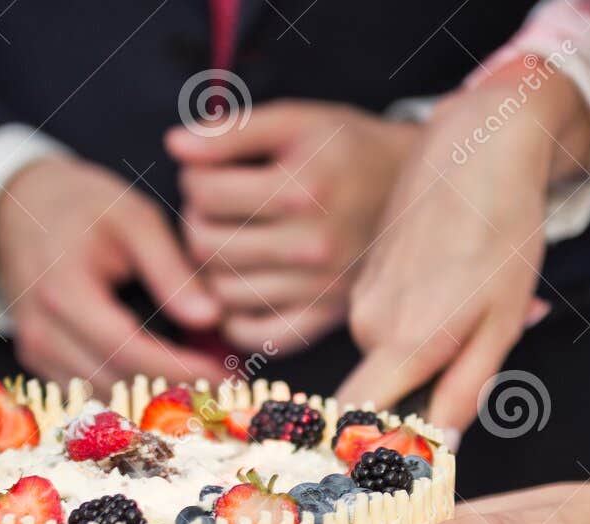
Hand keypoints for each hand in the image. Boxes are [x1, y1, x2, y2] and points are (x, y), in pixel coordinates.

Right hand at [0, 154, 224, 382]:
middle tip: (229, 385)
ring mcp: (36, 350)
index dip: (182, 370)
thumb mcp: (135, 220)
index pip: (130, 350)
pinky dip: (130, 392)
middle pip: (118, 381)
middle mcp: (43, 330)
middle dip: (177, 389)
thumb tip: (212, 319)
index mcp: (65, 290)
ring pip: (105, 395)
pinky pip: (89, 391)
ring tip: (206, 384)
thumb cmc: (85, 209)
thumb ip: (172, 270)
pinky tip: (169, 381)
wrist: (20, 209)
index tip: (228, 374)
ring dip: (155, 398)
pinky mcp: (39, 361)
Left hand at [165, 101, 419, 351]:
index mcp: (303, 190)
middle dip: (196, 222)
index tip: (209, 173)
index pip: (204, 194)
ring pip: (222, 292)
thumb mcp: (296, 120)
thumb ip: (231, 132)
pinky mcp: (326, 318)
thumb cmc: (347, 149)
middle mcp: (313, 246)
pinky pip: (258, 336)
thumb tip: (174, 145)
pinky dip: (236, 319)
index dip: (193, 179)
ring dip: (211, 269)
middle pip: (205, 246)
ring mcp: (320, 289)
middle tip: (214, 209)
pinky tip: (243, 286)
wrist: (415, 192)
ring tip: (229, 241)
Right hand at [336, 61, 589, 434]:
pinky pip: (390, 319)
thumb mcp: (500, 324)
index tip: (408, 451)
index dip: (376, 444)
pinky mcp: (369, 273)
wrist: (479, 146)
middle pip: (383, 390)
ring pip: (390, 352)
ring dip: (427, 350)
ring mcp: (364, 295)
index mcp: (402, 343)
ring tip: (475, 310)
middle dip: (422, 390)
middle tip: (474, 362)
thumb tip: (438, 445)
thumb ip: (464, 391)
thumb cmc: (501, 235)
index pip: (358, 420)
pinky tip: (458, 285)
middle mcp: (369, 323)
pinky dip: (421, 318)